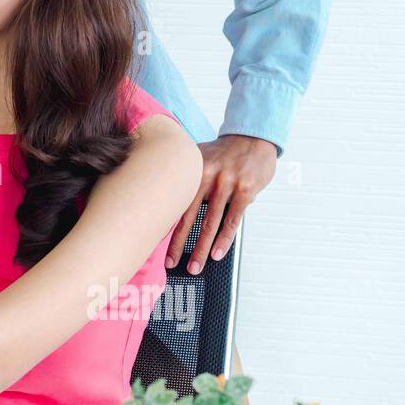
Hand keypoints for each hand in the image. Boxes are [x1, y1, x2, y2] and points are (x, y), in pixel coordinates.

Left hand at [166, 135, 276, 274]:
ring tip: (195, 266)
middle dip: (179, 243)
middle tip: (171, 263)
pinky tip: (218, 254)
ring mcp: (227, 185)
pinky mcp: (245, 191)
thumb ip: (182, 175)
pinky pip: (233, 220)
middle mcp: (206, 177)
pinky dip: (225, 239)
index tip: (152, 242)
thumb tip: (160, 194)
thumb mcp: (197, 156)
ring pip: (211, 223)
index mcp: (191, 171)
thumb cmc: (222, 151)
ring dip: (203, 248)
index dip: (162, 224)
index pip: (172, 203)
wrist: (252, 137)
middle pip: (188, 216)